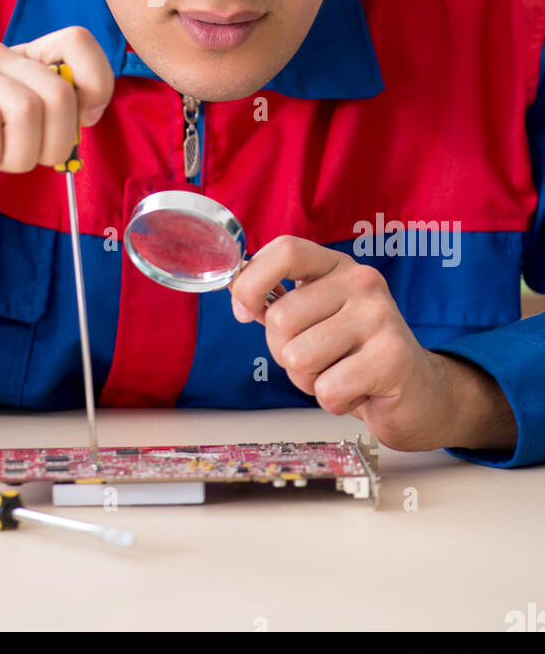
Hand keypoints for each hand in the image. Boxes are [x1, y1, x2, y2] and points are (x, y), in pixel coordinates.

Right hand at [0, 25, 113, 182]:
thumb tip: (81, 129)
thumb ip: (41, 118)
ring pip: (26, 111)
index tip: (80, 122)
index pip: (79, 41)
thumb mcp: (2, 121)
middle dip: (56, 144)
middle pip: (61, 93)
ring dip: (18, 155)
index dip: (96, 85)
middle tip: (31, 160)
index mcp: (18, 58)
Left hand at [229, 234, 478, 451]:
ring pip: (299, 358)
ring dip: (310, 381)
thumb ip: (278, 300)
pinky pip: (327, 389)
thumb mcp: (316, 318)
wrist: (419, 393)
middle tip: (319, 360)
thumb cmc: (356, 355)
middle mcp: (361, 282)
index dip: (252, 282)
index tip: (244, 314)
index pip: (284, 250)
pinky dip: (334, 402)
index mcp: (337, 266)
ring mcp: (380, 317)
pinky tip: (359, 392)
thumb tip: (234, 287)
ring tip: (341, 375)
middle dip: (285, 353)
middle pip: (281, 318)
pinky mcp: (392, 358)